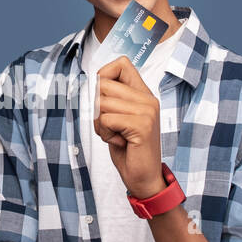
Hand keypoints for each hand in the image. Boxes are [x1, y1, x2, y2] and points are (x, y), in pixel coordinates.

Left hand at [93, 55, 163, 198]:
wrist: (144, 178)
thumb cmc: (129, 150)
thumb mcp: (118, 119)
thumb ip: (112, 99)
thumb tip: (94, 82)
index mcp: (144, 94)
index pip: (121, 63)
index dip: (103, 75)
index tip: (103, 96)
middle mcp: (148, 99)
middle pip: (103, 84)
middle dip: (97, 108)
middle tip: (111, 126)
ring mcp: (147, 111)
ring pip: (101, 103)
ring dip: (100, 124)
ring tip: (116, 136)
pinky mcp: (142, 125)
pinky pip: (106, 119)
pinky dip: (105, 134)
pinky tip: (120, 142)